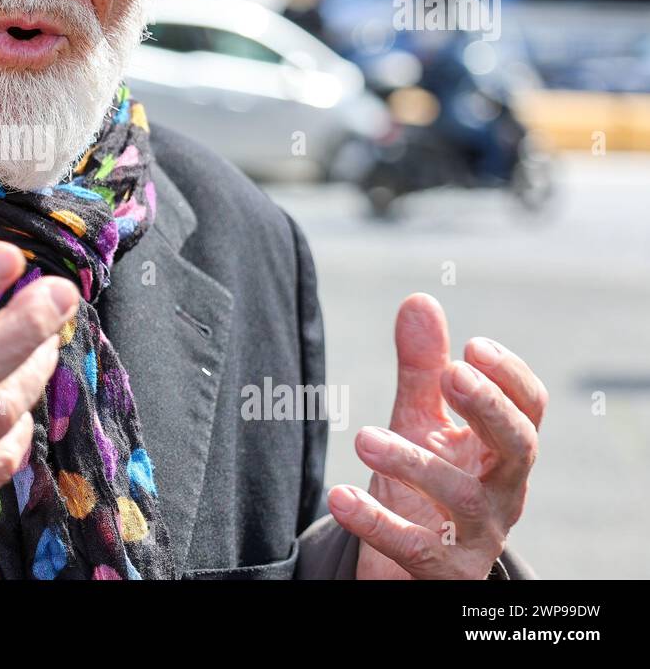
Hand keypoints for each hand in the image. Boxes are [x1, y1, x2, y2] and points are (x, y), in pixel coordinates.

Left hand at [328, 293, 546, 578]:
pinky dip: (376, 522)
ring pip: (463, 497)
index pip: (529, 408)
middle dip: (488, 409)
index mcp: (501, 448)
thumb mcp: (421, 422)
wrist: (410, 564)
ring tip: (363, 437)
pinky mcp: (445, 570)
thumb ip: (422, 368)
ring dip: (414, 462)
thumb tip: (420, 299)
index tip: (473, 346)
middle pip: (518, 446)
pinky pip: (416, 548)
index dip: (508, 378)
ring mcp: (479, 534)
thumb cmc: (426, 484)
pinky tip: (339, 498)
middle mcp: (503, 490)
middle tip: (452, 374)